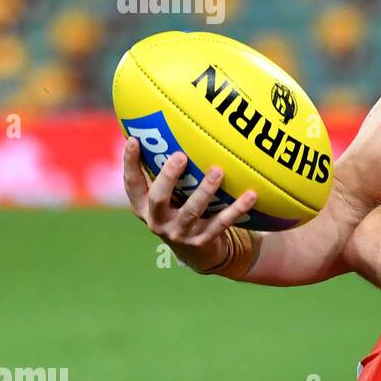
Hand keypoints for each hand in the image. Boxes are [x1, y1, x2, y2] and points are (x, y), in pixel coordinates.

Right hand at [122, 137, 257, 269]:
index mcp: (145, 207)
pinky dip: (237, 209)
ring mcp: (180, 233)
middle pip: (159, 198)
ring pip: (192, 211)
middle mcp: (158, 221)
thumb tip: (173, 127)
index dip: (130, 163)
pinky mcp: (202, 241)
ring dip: (205, 190)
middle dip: (168, 177)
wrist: (200, 253)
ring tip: (218, 171)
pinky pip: (222, 222)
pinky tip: (251, 194)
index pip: (132, 184)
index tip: (133, 139)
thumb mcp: (171, 195)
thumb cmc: (182, 210)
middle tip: (180, 156)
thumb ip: (168, 172)